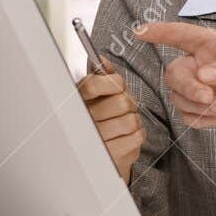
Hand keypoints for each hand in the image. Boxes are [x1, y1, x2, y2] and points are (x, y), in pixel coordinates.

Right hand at [78, 59, 142, 184]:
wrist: (98, 157)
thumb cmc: (99, 122)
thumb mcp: (96, 96)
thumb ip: (101, 76)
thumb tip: (101, 59)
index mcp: (78, 104)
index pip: (93, 85)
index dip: (112, 82)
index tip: (115, 85)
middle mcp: (83, 123)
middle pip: (121, 102)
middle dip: (128, 103)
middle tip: (121, 108)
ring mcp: (96, 141)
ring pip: (131, 119)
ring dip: (132, 120)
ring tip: (122, 123)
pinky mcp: (111, 156)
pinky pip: (137, 136)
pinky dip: (136, 135)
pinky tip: (125, 136)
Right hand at [134, 21, 215, 131]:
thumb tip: (204, 75)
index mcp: (213, 44)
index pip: (182, 35)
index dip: (160, 32)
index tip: (141, 31)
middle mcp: (201, 65)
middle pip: (174, 74)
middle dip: (187, 87)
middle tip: (208, 96)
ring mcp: (202, 88)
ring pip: (178, 97)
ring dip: (198, 105)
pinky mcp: (206, 110)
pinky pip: (189, 116)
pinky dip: (203, 118)